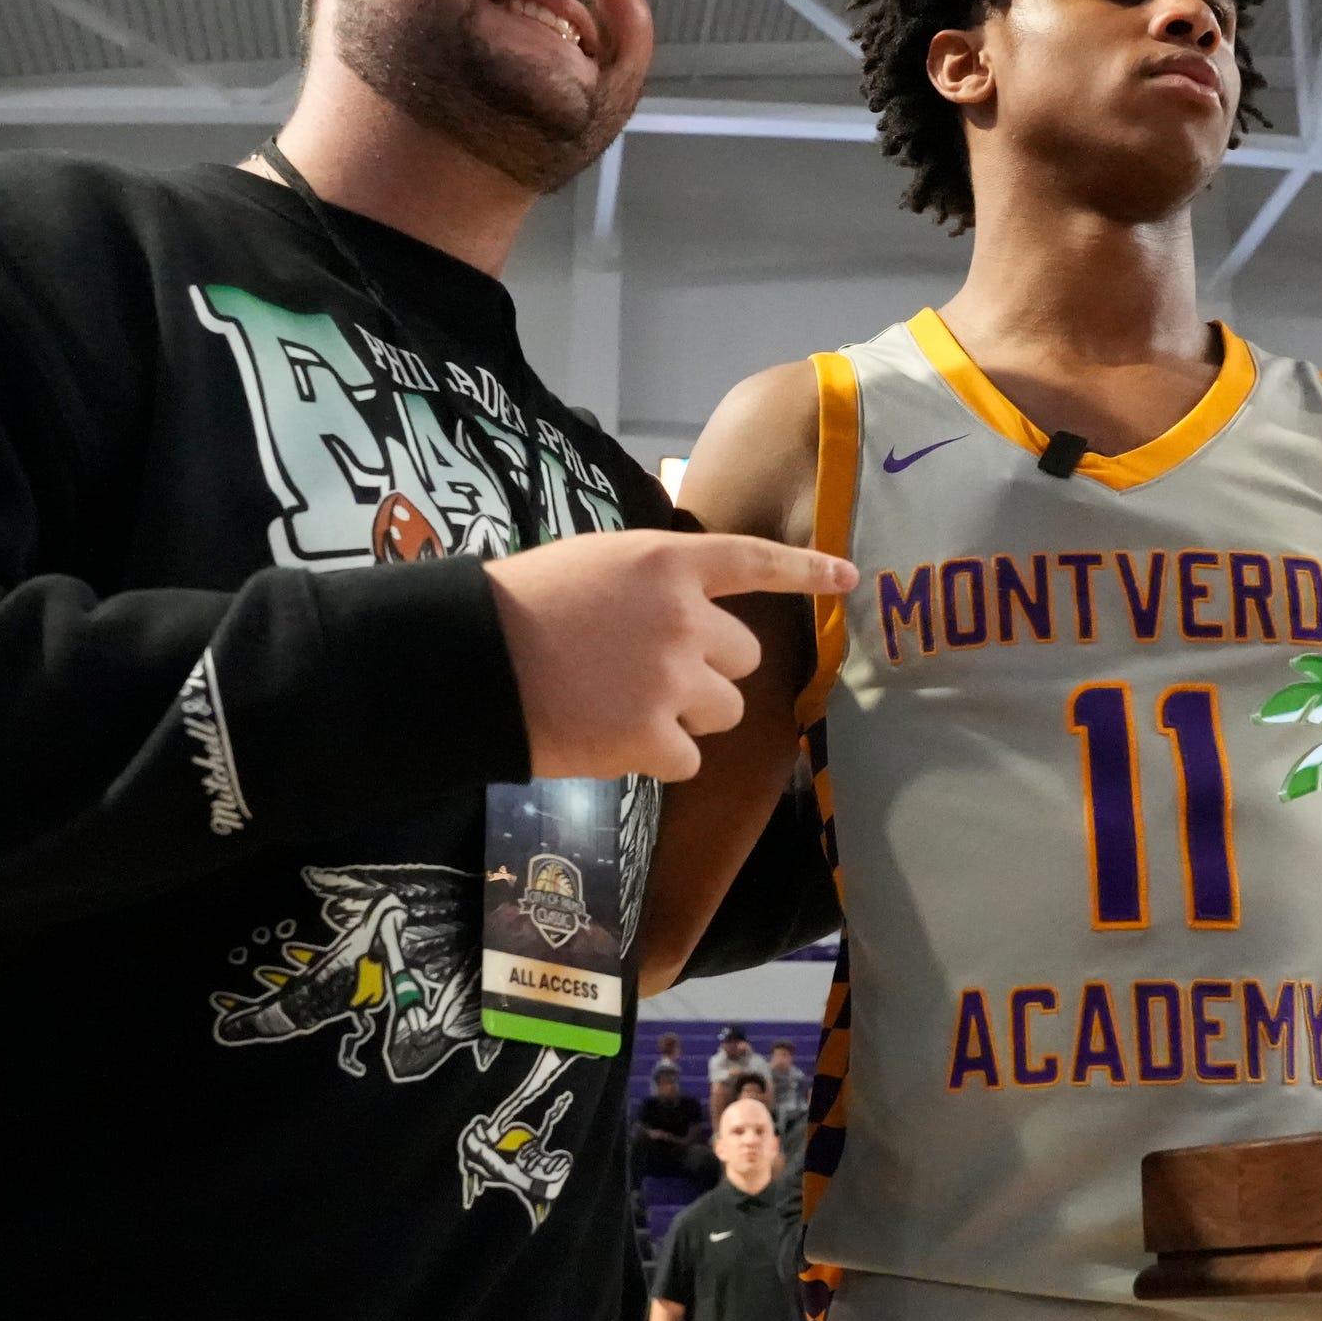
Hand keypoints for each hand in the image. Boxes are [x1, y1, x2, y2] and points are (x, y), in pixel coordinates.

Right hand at [486, 531, 855, 780]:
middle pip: (744, 657)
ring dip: (689, 715)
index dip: (806, 571)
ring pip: (724, 711)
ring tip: (627, 705)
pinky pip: (688, 758)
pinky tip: (613, 739)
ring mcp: (672, 680)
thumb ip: (655, 579)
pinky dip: (658, 757)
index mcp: (669, 564)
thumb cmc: (523, 605)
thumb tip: (690, 603)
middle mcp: (684, 619)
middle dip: (709, 669)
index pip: (755, 562)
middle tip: (649, 672)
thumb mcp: (597, 562)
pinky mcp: (651, 737)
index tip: (848, 577)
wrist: (473, 660)